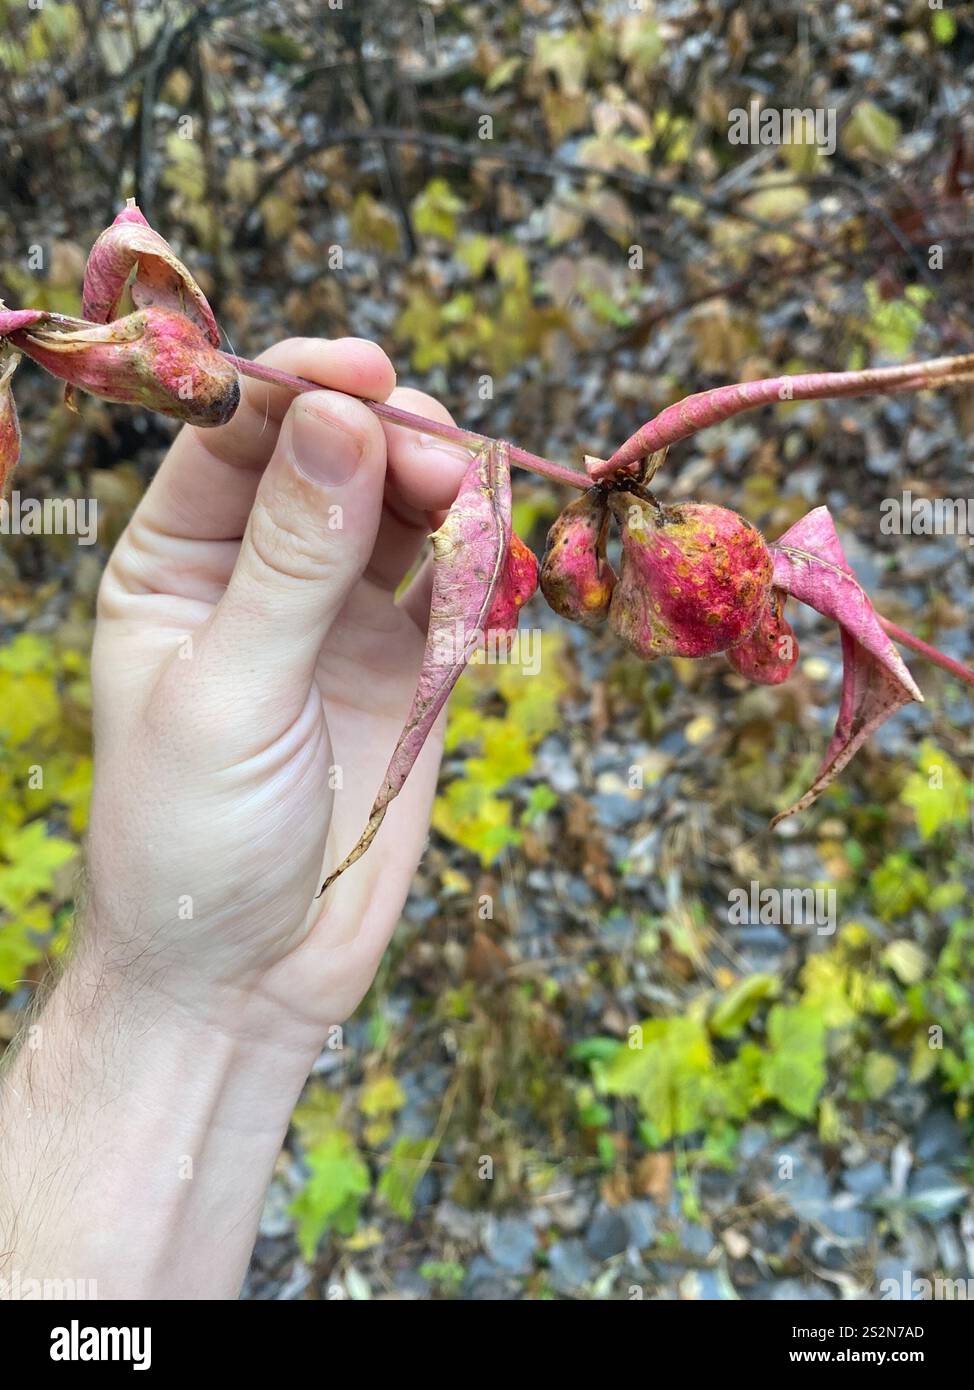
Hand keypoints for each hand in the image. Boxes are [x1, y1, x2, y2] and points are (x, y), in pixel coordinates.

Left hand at [86, 336, 467, 1039]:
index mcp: (177, 562)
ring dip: (445, 490)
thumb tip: (339, 421)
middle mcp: (260, 573)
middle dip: (390, 440)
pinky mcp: (409, 667)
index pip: (236, 438)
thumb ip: (291, 560)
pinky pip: (454, 587)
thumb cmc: (192, 840)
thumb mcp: (228, 693)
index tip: (365, 376)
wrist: (248, 974)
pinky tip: (495, 556)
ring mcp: (340, 617)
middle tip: (444, 460)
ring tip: (476, 502)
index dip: (297, 390)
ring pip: (403, 511)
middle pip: (333, 458)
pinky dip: (481, 561)